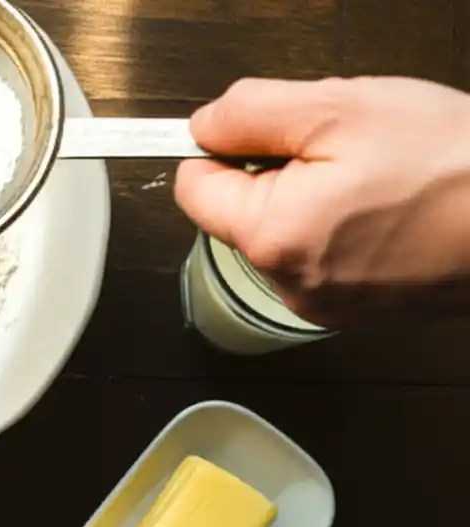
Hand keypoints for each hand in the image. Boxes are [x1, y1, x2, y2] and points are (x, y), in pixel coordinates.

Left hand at [174, 76, 469, 327]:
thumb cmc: (454, 167)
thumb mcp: (337, 109)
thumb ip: (249, 114)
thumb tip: (204, 125)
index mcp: (271, 237)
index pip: (193, 187)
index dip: (220, 147)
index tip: (255, 129)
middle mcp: (291, 284)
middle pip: (242, 211)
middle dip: (279, 171)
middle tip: (345, 149)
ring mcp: (329, 302)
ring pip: (288, 231)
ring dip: (318, 197)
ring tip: (381, 178)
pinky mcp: (363, 307)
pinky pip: (328, 254)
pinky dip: (349, 226)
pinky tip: (395, 207)